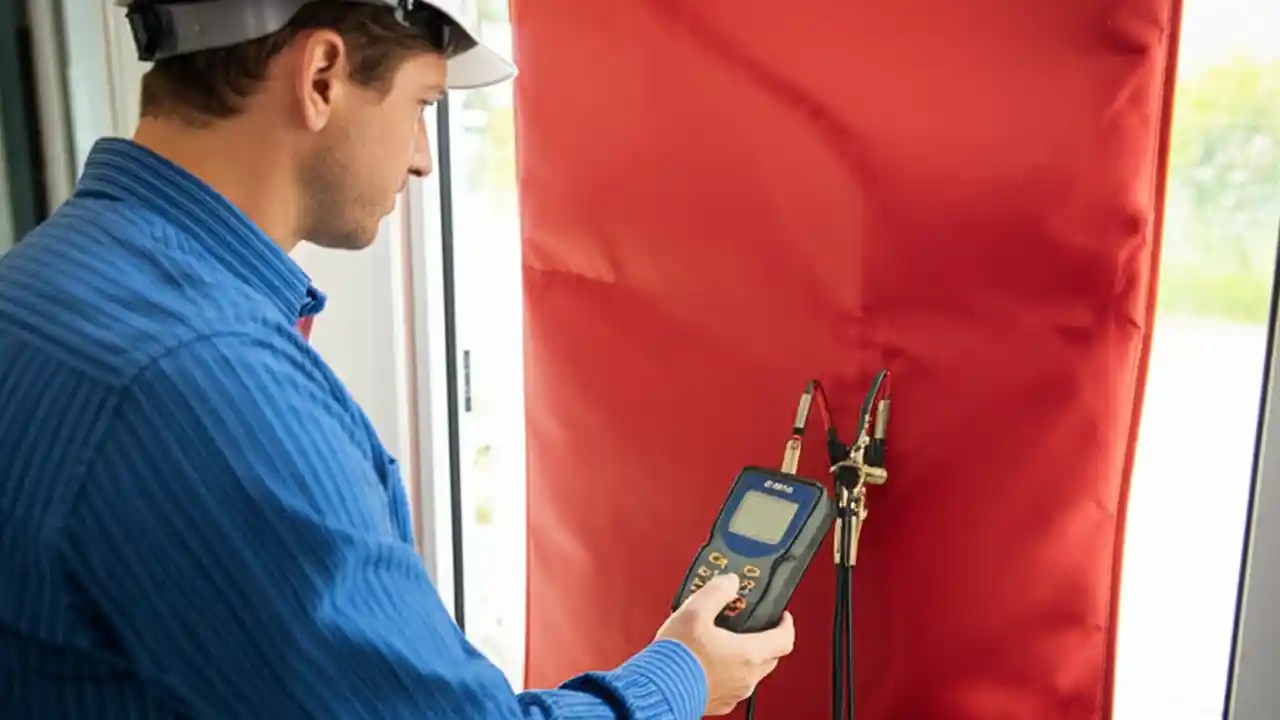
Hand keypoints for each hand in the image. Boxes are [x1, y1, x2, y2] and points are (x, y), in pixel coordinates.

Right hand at [655, 573, 795, 715]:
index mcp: (748, 654)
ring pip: (752, 672)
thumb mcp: (695, 610)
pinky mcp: (718, 703)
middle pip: (771, 656)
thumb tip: (730, 583)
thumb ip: (717, 591)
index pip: (785, 639)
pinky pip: (733, 685)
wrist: (657, 689)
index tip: (781, 615)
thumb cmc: (677, 656)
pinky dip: (729, 671)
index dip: (786, 624)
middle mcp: (746, 677)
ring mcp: (733, 693)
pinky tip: (710, 661)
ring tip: (726, 641)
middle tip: (754, 626)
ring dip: (746, 656)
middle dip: (767, 639)